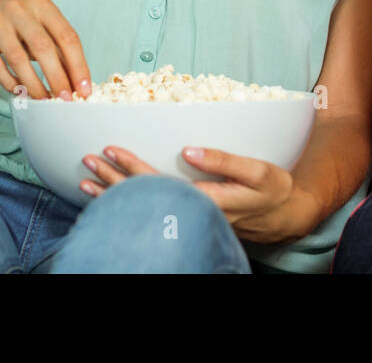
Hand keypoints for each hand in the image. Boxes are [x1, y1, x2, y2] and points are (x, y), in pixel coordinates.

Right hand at [0, 0, 90, 99]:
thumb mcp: (39, 26)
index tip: (84, 88)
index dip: (78, 64)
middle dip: (57, 77)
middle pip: (43, 47)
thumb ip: (58, 48)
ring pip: (18, 59)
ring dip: (34, 84)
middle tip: (65, 99)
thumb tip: (78, 80)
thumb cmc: (16, 22)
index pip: (67, 35)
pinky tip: (20, 92)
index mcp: (42, 5)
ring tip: (43, 100)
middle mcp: (19, 9)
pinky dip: (10, 82)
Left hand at [80, 145, 297, 242]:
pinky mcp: (190, 221)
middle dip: (112, 180)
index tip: (111, 149)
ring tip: (86, 184)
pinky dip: (128, 207)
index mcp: (205, 200)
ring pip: (144, 211)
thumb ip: (223, 160)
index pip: (159, 183)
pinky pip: (152, 215)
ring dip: (113, 197)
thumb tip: (188, 150)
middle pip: (143, 198)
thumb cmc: (272, 190)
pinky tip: (111, 200)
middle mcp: (191, 215)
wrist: (286, 217)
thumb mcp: (257, 171)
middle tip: (87, 161)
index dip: (132, 166)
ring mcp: (189, 221)